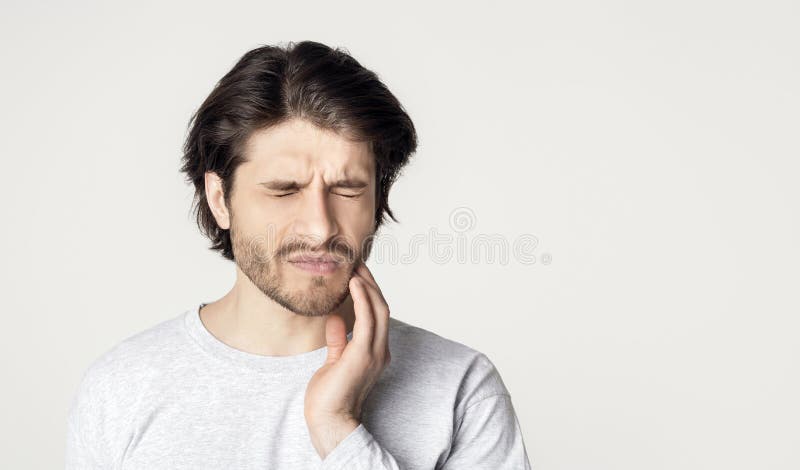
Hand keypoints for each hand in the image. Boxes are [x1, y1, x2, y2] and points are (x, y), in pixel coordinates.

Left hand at [304, 261, 391, 459]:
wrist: (329, 420)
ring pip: (379, 310)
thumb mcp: (335, 360)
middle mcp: (380, 350)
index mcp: (375, 352)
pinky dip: (363, 299)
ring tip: (356, 268)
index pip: (377, 315)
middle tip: (358, 264)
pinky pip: (367, 320)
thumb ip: (338, 340)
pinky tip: (355, 284)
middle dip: (371, 283)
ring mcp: (374, 352)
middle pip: (381, 307)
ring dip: (368, 286)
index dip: (370, 293)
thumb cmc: (329, 395)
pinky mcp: (363, 354)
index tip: (357, 275)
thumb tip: (336, 318)